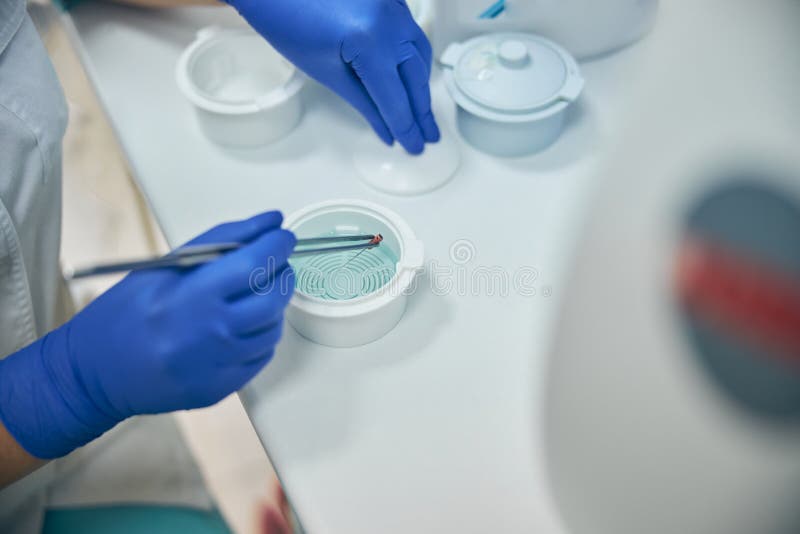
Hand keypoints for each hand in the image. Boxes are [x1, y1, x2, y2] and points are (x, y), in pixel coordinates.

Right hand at [0, 212, 294, 458]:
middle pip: (274, 297)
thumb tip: (269, 223)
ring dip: (273, 305)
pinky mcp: (222, 388)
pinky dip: (260, 334)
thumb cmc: (124, 313)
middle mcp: (211, 334)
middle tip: (272, 264)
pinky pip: (261, 355)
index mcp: (191, 298)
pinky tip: (240, 325)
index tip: (283, 236)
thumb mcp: (164, 267)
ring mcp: (219, 365)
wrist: (95, 373)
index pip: (255, 264)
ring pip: (273, 328)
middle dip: (281, 273)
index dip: (277, 245)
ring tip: (251, 295)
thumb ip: (221, 241)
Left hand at [228, 0, 439, 153]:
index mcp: (370, 42)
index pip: (395, 98)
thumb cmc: (289, 23)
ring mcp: (393, 5)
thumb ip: (364, 103)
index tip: (413, 145)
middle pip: (415, 77)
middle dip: (421, 111)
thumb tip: (386, 128)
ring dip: (421, 85)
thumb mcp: (327, 72)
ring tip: (423, 113)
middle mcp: (389, 20)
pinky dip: (414, 58)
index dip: (405, 127)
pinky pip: (411, 33)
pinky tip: (413, 76)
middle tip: (427, 136)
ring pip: (420, 53)